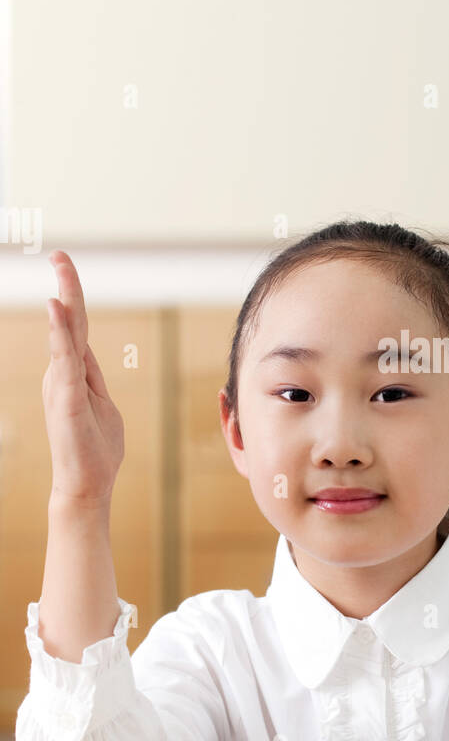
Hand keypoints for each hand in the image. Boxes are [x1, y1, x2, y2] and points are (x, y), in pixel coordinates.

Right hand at [43, 249, 123, 505]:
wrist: (84, 488)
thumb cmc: (95, 451)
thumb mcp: (100, 405)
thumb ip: (91, 377)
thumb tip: (85, 353)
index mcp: (74, 374)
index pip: (76, 327)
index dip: (72, 296)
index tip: (64, 264)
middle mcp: (63, 375)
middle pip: (69, 322)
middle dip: (66, 285)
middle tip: (60, 253)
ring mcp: (62, 386)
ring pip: (65, 335)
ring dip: (64, 300)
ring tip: (60, 268)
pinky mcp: (66, 400)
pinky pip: (64, 359)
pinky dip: (60, 333)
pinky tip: (56, 308)